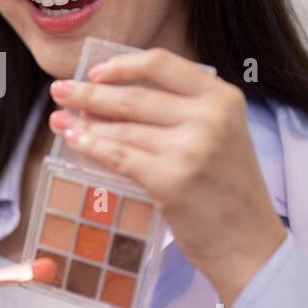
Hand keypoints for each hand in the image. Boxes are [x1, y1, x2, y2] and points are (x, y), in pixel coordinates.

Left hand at [48, 48, 286, 307]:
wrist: (249, 243)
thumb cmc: (227, 189)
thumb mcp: (219, 135)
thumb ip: (181, 111)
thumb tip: (111, 95)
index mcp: (222, 98)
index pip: (162, 64)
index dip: (122, 65)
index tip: (94, 73)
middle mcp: (209, 117)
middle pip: (134, 96)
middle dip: (89, 94)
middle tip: (59, 91)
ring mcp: (190, 148)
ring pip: (122, 128)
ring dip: (83, 122)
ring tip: (58, 120)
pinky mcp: (170, 179)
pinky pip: (118, 156)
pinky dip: (91, 147)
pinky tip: (74, 141)